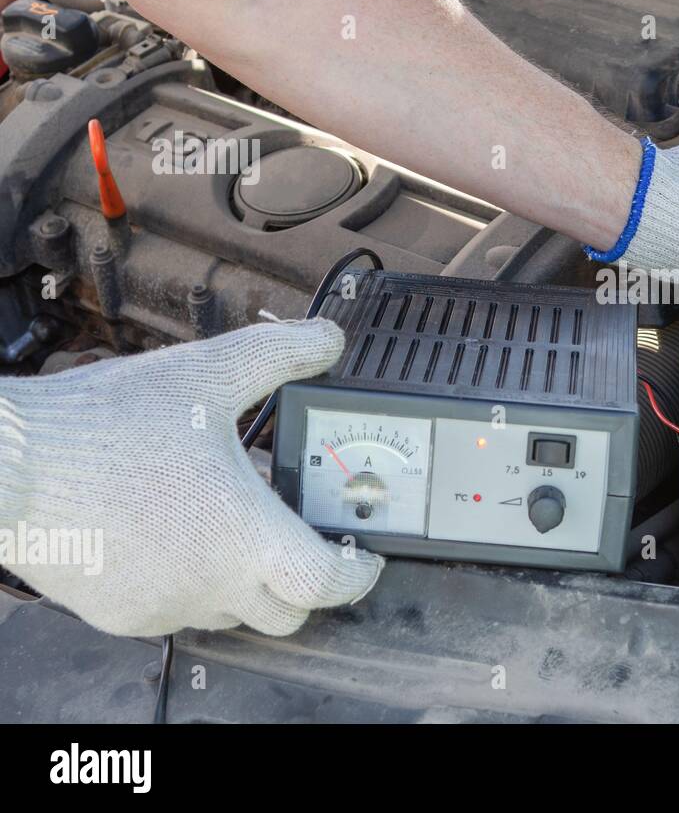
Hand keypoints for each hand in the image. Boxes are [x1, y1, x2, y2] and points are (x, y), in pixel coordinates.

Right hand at [0, 318, 382, 636]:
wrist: (9, 465)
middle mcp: (210, 585)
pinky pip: (177, 610)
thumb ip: (279, 355)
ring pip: (232, 612)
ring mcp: (164, 606)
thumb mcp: (207, 373)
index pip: (326, 585)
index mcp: (244, 537)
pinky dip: (192, 581)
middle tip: (304, 541)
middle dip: (306, 581)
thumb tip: (328, 340)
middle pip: (287, 612)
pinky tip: (177, 534)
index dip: (357, 575)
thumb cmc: (103, 426)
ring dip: (246, 579)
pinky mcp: (120, 615)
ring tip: (232, 523)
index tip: (365, 561)